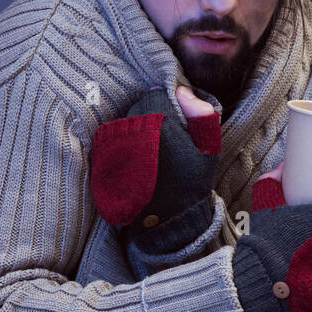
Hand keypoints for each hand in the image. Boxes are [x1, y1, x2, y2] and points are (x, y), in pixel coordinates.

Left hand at [90, 85, 222, 253]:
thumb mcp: (209, 148)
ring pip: (124, 124)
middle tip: (163, 139)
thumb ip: (201, 115)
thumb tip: (181, 91)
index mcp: (160, 121)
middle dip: (150, 117)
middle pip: (138, 108)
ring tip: (150, 153)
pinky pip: (111, 142)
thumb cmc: (191, 182)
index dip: (167, 106)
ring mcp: (115, 145)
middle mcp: (132, 130)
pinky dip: (122, 146)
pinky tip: (137, 162)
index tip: (174, 122)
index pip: (156, 96)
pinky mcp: (103, 160)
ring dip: (135, 132)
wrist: (165, 220)